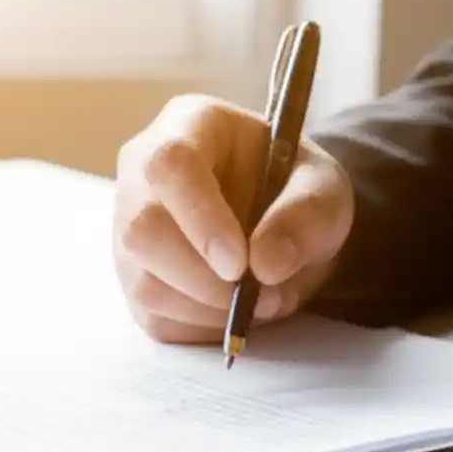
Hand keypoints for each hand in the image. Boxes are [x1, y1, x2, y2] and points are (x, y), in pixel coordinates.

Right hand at [114, 94, 353, 342]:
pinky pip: (155, 316)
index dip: (200, 218)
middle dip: (205, 279)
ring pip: (145, 282)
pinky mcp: (135, 276)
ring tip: (261, 302)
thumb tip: (265, 264)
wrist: (284, 222)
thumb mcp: (323, 189)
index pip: (170, 165)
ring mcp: (129, 226)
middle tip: (265, 295)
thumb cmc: (295, 189)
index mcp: (188, 124)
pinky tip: (234, 310)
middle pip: (142, 230)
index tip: (239, 265)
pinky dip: (203, 327)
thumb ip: (304, 216)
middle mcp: (141, 171)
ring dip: (210, 308)